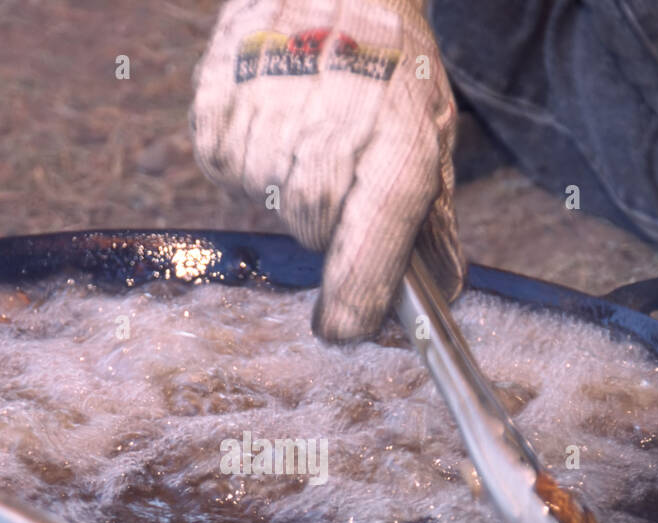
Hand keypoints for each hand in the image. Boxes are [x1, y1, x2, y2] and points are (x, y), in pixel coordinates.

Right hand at [191, 0, 464, 340]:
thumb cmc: (389, 59)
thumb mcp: (430, 131)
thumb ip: (432, 220)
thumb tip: (441, 294)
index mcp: (399, 144)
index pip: (368, 249)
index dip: (354, 300)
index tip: (341, 328)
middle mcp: (333, 132)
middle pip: (310, 229)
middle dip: (326, 217)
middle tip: (339, 163)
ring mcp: (268, 115)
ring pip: (264, 198)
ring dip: (282, 180)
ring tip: (305, 125)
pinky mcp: (216, 100)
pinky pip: (222, 167)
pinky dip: (243, 155)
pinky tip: (269, 113)